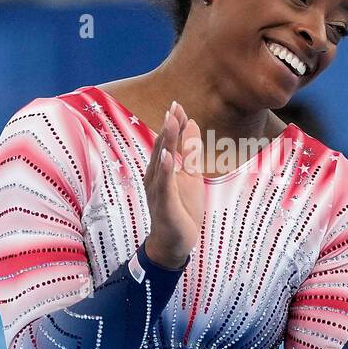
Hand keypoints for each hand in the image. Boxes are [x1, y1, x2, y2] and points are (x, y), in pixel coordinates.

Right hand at [143, 100, 203, 268]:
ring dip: (166, 141)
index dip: (174, 124)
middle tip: (174, 106)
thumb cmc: (181, 209)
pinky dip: (165, 170)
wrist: (174, 243)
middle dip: (169, 127)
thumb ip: (191, 152)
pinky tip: (168, 156)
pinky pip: (164, 185)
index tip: (179, 105)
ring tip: (171, 121)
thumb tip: (192, 124)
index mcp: (161, 169)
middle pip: (161, 147)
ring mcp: (158, 191)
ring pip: (161, 162)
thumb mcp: (191, 176)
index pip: (167, 141)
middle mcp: (155, 177)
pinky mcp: (164, 204)